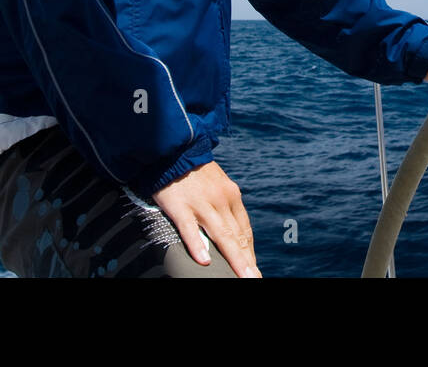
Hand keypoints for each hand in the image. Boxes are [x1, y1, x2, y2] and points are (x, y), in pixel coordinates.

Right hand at [153, 160, 259, 276]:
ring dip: (233, 259)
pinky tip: (204, 261)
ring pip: (221, 235)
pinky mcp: (180, 205)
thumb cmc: (193, 172)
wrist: (173, 148)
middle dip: (247, 261)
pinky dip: (198, 245)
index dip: (250, 252)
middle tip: (254, 279)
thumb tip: (230, 234)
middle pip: (237, 236)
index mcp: (231, 196)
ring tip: (242, 277)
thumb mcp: (215, 186)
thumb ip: (223, 208)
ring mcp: (201, 203)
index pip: (244, 230)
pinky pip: (189, 228)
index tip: (254, 269)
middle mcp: (221, 200)